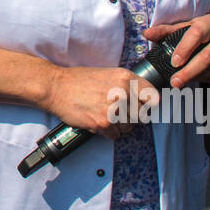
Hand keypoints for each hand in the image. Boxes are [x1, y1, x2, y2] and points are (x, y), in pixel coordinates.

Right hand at [44, 65, 160, 139]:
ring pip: (129, 127)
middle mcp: (123, 92)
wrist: (56, 87)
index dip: (149, 104)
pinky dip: (107, 132)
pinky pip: (115, 135)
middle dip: (131, 117)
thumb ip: (127, 84)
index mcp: (125, 77)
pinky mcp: (103, 122)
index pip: (153, 96)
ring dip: (118, 126)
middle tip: (117, 113)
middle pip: (141, 115)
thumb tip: (144, 99)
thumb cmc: (79, 81)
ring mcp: (114, 108)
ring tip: (104, 116)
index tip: (144, 107)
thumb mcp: (108, 74)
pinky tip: (97, 122)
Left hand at [146, 15, 209, 87]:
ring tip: (182, 82)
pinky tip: (196, 80)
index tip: (174, 62)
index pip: (196, 33)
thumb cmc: (206, 30)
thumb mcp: (188, 26)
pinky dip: (206, 79)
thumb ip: (167, 31)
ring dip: (196, 77)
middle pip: (207, 55)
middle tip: (175, 82)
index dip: (185, 48)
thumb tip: (146, 34)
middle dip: (190, 71)